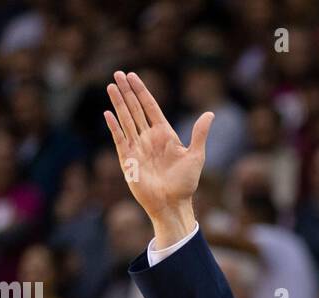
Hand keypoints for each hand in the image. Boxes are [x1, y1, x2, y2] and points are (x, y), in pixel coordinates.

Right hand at [104, 70, 211, 245]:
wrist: (172, 204)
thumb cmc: (185, 183)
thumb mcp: (196, 156)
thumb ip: (200, 134)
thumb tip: (210, 113)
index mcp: (164, 134)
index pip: (150, 107)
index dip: (141, 91)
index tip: (133, 76)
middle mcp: (149, 138)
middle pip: (135, 109)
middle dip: (127, 91)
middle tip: (118, 73)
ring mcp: (137, 148)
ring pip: (126, 120)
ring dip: (118, 103)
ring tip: (111, 86)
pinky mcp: (128, 160)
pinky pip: (119, 139)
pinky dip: (114, 126)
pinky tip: (108, 113)